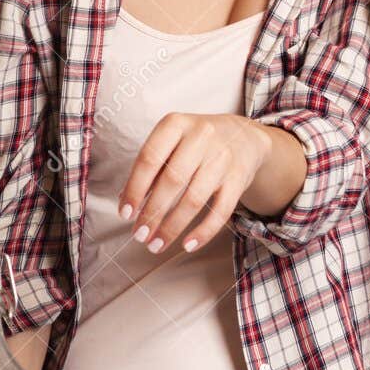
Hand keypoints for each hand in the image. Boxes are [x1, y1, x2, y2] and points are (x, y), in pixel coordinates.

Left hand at [121, 113, 272, 256]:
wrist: (244, 136)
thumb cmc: (197, 142)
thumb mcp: (172, 141)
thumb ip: (150, 167)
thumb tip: (127, 203)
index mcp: (176, 124)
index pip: (149, 158)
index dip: (134, 189)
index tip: (125, 214)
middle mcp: (202, 136)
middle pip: (172, 181)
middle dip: (152, 214)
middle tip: (139, 236)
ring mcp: (223, 157)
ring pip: (194, 199)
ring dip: (172, 227)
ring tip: (156, 244)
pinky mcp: (239, 177)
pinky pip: (221, 210)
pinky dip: (203, 232)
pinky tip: (187, 245)